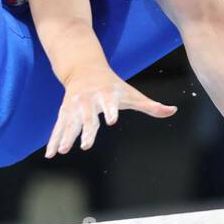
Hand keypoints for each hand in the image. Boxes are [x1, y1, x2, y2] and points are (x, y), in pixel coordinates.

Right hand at [45, 66, 176, 157]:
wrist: (84, 68)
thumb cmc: (113, 85)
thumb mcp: (131, 93)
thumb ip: (150, 105)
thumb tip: (173, 111)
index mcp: (106, 93)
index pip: (110, 102)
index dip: (111, 110)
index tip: (112, 120)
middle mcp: (88, 99)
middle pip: (87, 116)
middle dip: (85, 130)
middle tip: (85, 145)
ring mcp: (74, 105)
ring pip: (69, 122)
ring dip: (65, 136)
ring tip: (63, 151)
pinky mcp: (64, 110)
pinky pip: (58, 126)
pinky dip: (54, 139)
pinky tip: (50, 154)